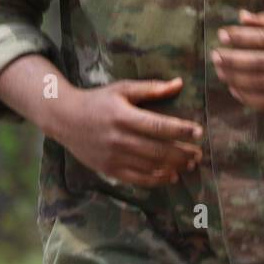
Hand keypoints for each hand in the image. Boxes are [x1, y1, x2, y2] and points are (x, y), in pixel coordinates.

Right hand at [49, 78, 203, 188]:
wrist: (65, 119)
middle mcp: (119, 138)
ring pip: (150, 166)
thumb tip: (179, 83)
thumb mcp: (122, 89)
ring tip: (190, 164)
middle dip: (183, 152)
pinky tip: (171, 176)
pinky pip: (138, 179)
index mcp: (123, 116)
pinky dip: (157, 180)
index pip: (158, 125)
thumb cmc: (98, 101)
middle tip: (199, 153)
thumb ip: (151, 89)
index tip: (199, 131)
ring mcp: (113, 156)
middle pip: (158, 150)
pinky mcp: (109, 170)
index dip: (181, 129)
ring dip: (174, 167)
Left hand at [211, 10, 263, 114]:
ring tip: (219, 71)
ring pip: (258, 83)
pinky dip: (245, 96)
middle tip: (215, 55)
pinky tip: (233, 88)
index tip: (221, 35)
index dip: (240, 37)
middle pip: (258, 63)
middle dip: (232, 59)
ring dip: (234, 78)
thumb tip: (241, 16)